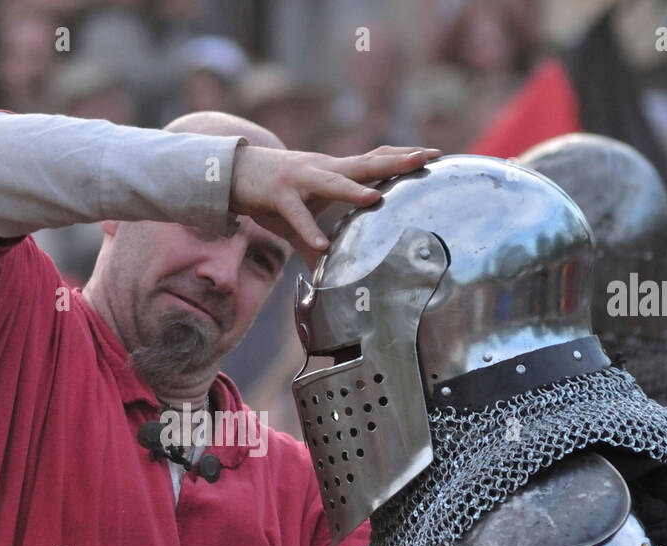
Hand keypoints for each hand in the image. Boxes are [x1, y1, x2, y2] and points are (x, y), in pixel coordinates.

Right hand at [229, 144, 439, 265]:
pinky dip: (308, 230)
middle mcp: (323, 169)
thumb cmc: (269, 194)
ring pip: (333, 183)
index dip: (403, 156)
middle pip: (365, 163)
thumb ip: (314, 243)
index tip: (435, 154)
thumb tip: (327, 270)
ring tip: (376, 198)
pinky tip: (322, 245)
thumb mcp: (297, 219)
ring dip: (353, 190)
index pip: (375, 160)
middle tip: (427, 158)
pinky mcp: (277, 194)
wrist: (231, 173)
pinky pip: (295, 214)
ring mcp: (300, 178)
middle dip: (396, 161)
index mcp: (334, 171)